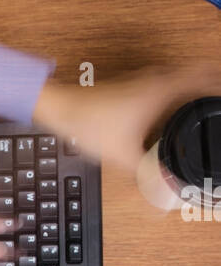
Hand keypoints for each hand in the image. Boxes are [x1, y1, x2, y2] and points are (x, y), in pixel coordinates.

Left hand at [32, 62, 220, 177]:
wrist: (61, 108)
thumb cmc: (88, 123)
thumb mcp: (123, 156)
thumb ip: (148, 176)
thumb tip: (166, 192)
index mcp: (162, 91)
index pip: (206, 77)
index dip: (220, 84)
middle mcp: (156, 80)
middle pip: (197, 74)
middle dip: (213, 84)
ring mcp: (145, 80)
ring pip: (181, 76)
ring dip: (195, 85)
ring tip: (207, 102)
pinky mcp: (134, 85)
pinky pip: (167, 82)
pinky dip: (178, 91)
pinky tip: (174, 109)